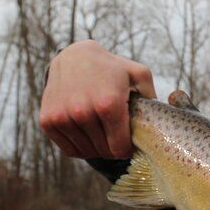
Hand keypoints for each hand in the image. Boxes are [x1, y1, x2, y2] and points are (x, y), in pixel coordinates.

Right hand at [39, 40, 155, 157]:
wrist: (73, 57)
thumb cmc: (111, 68)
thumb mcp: (138, 74)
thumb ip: (153, 97)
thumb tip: (162, 119)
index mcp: (108, 103)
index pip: (120, 148)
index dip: (126, 148)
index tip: (128, 142)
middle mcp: (83, 111)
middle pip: (104, 151)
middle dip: (113, 147)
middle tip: (116, 136)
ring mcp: (63, 117)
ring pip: (87, 152)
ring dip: (97, 147)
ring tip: (102, 133)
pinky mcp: (48, 121)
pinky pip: (69, 150)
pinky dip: (80, 147)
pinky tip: (87, 134)